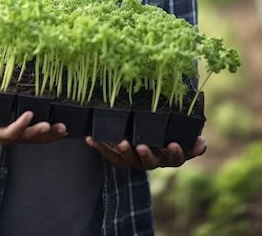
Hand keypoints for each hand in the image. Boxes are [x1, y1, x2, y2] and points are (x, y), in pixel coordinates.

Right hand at [0, 89, 67, 144]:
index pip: (9, 132)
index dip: (20, 125)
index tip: (29, 114)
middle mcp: (8, 138)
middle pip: (25, 138)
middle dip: (39, 132)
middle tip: (51, 125)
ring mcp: (17, 138)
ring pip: (35, 140)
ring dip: (50, 135)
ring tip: (63, 128)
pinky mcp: (24, 135)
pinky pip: (38, 138)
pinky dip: (51, 135)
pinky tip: (64, 131)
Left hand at [85, 135, 206, 169]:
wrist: (141, 137)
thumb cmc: (165, 129)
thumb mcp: (178, 128)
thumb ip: (190, 131)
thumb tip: (202, 140)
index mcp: (169, 155)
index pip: (177, 158)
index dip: (177, 153)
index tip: (175, 144)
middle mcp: (152, 161)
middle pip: (151, 163)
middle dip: (147, 155)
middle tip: (142, 146)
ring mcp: (135, 161)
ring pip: (129, 160)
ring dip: (125, 151)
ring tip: (121, 142)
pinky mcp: (118, 158)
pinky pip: (108, 155)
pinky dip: (99, 146)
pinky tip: (89, 137)